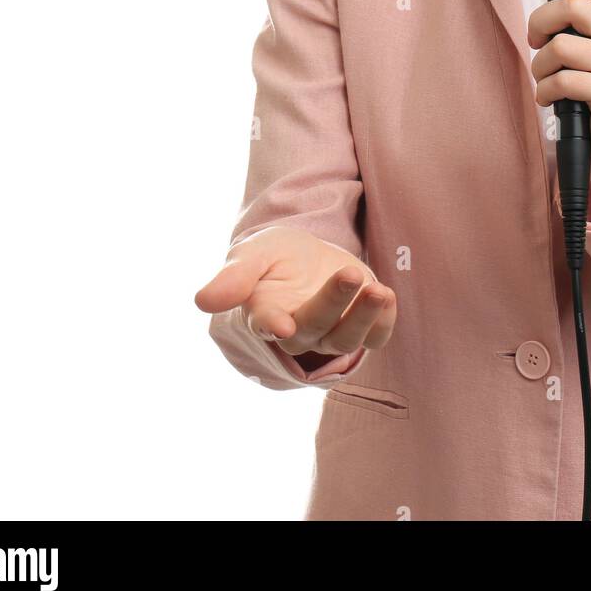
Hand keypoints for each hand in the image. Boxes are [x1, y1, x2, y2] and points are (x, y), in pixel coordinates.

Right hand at [194, 225, 396, 364]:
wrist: (305, 257)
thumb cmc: (273, 257)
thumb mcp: (254, 252)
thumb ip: (234, 275)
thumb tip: (202, 301)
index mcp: (265, 313)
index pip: (267, 325)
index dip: (272, 325)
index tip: (280, 323)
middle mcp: (298, 329)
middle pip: (314, 328)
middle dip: (333, 303)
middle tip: (349, 273)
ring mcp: (330, 331)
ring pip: (346, 338)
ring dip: (364, 316)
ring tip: (378, 290)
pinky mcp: (361, 324)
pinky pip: (375, 336)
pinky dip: (383, 321)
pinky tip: (388, 297)